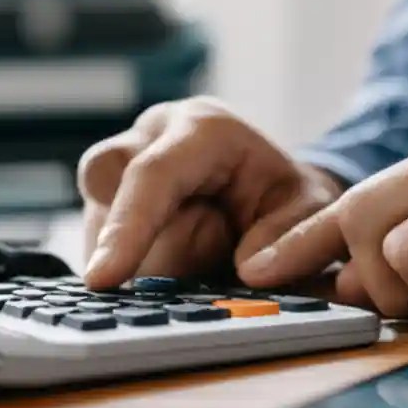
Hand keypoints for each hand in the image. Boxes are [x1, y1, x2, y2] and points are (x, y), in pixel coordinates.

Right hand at [78, 97, 344, 286]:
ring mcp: (119, 165)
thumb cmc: (284, 194)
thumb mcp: (312, 208)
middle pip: (113, 206)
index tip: (103, 279)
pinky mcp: (102, 198)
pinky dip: (132, 266)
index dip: (126, 227)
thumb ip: (290, 233)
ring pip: (98, 233)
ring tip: (198, 254)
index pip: (152, 175)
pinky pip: (96, 245)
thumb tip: (248, 268)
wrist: (260, 183)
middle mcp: (149, 136)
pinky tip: (171, 262)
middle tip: (209, 254)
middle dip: (154, 252)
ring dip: (143, 261)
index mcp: (202, 129)